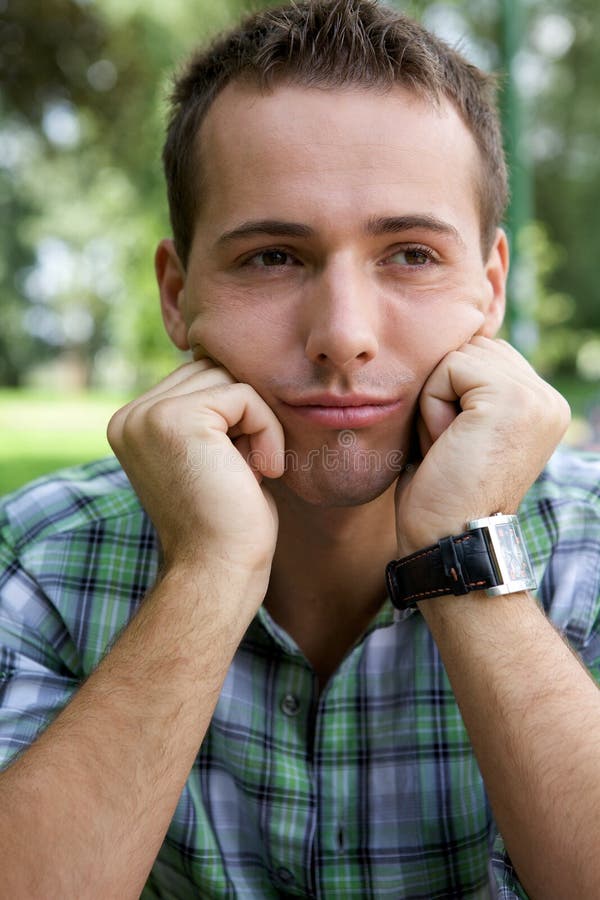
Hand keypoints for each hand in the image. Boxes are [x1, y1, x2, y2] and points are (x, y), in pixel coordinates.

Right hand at [107, 360, 284, 596]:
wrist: (218, 572)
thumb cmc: (228, 524)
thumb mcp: (211, 457)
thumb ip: (209, 415)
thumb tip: (232, 366)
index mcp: (132, 424)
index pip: (199, 379)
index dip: (234, 417)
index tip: (236, 467)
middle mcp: (130, 416)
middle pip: (212, 370)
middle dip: (244, 414)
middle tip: (246, 468)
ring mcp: (148, 416)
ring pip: (230, 379)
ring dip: (257, 423)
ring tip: (251, 469)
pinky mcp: (176, 418)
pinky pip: (245, 395)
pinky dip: (267, 431)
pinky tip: (261, 473)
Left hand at [394, 337, 569, 554]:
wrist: (448, 540)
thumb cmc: (440, 495)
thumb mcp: (462, 431)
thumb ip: (467, 391)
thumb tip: (446, 346)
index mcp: (540, 405)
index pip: (480, 357)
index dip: (449, 396)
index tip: (455, 447)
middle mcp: (547, 397)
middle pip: (468, 350)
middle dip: (442, 396)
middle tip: (450, 450)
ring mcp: (535, 396)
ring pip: (456, 357)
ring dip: (434, 403)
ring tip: (449, 448)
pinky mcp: (512, 397)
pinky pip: (448, 368)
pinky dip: (431, 408)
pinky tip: (446, 445)